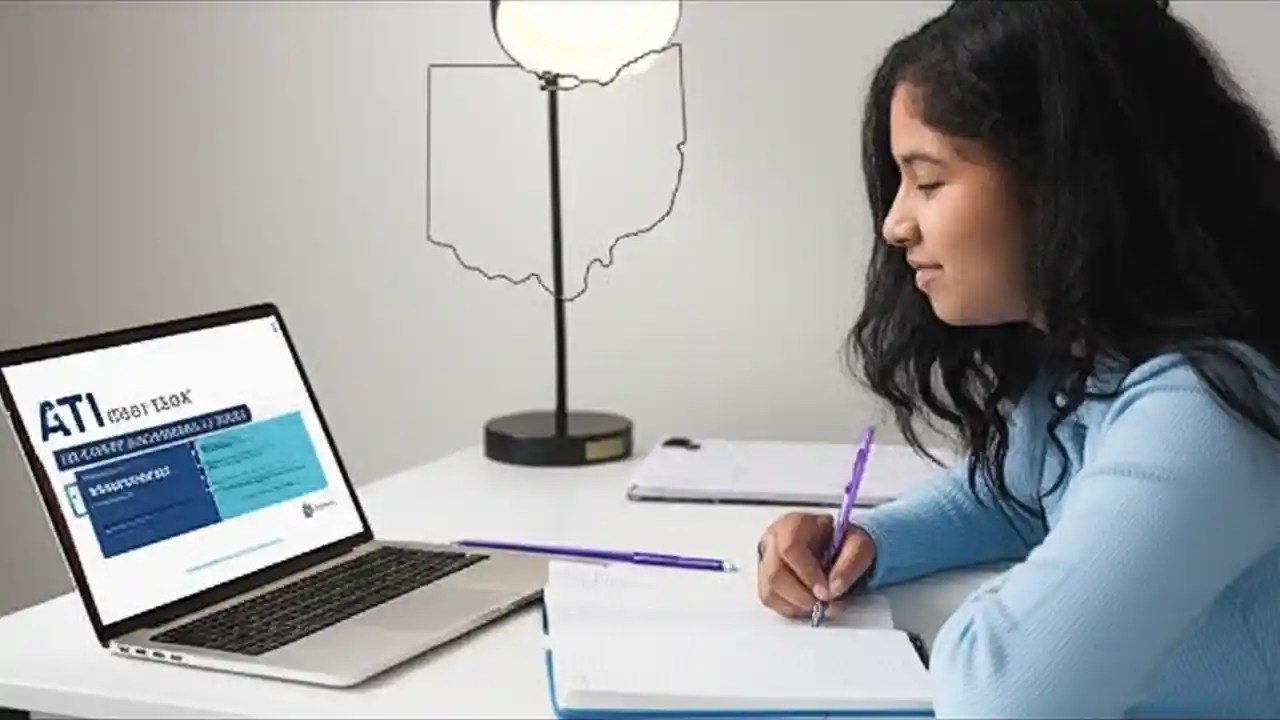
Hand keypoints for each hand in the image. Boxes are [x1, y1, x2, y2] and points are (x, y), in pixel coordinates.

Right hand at [756, 511, 876, 618]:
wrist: (835, 548)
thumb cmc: (843, 543)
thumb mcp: (859, 545)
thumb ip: (851, 563)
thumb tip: (834, 588)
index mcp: (794, 523)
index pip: (790, 547)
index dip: (807, 573)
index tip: (826, 592)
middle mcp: (774, 540)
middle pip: (775, 572)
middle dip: (802, 595)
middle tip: (825, 604)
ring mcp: (766, 560)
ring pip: (769, 589)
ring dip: (797, 604)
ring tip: (819, 606)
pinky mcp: (764, 579)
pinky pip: (770, 600)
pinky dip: (791, 609)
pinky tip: (808, 605)